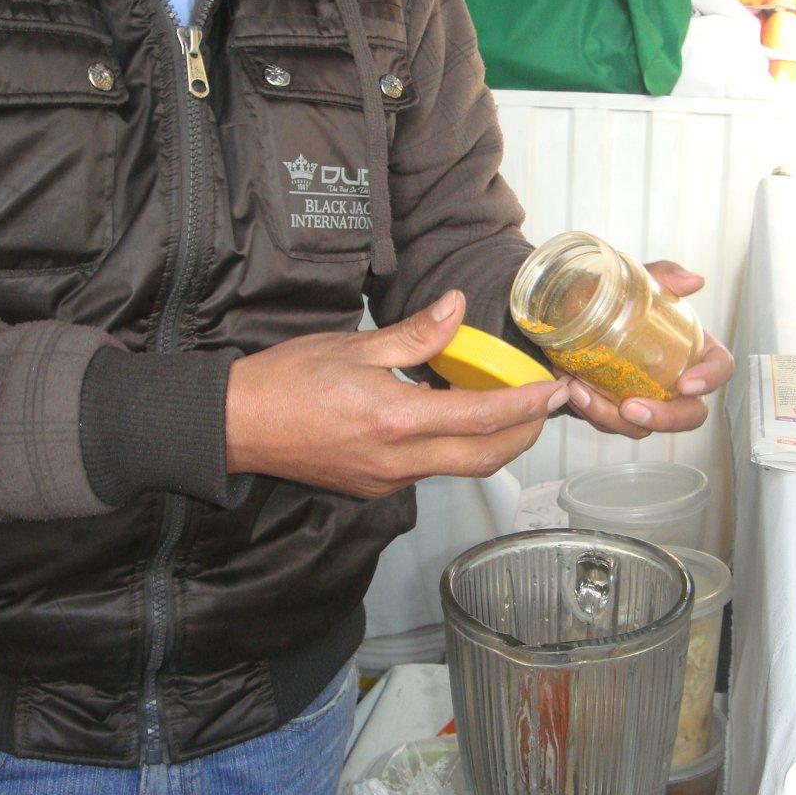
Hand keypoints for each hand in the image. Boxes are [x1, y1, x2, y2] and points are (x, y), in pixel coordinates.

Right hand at [226, 290, 568, 497]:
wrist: (238, 426)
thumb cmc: (288, 380)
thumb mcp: (355, 346)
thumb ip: (416, 333)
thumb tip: (458, 307)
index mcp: (398, 420)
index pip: (484, 418)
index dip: (529, 405)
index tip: (557, 389)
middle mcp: (399, 461)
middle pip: (486, 457)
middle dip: (525, 432)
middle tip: (545, 403)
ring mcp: (388, 481)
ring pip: (461, 466)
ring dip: (493, 442)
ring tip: (508, 407)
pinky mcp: (375, 488)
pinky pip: (430, 469)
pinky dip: (455, 446)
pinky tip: (452, 418)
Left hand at [564, 261, 733, 438]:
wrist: (573, 308)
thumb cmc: (616, 295)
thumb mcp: (635, 279)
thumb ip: (665, 275)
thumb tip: (694, 281)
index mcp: (693, 347)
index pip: (720, 367)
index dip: (710, 379)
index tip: (686, 384)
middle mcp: (675, 380)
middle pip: (690, 414)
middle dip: (664, 419)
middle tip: (630, 408)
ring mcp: (647, 398)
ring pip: (644, 426)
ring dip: (613, 417)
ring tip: (581, 392)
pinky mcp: (617, 410)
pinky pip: (610, 422)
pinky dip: (591, 411)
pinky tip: (572, 390)